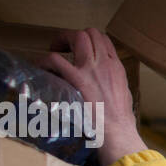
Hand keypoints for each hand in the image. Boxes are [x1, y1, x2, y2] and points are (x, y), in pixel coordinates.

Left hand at [40, 28, 146, 165]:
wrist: (117, 132)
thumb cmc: (120, 120)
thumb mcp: (123, 94)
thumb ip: (114, 81)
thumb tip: (104, 80)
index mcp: (116, 68)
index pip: (104, 39)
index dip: (89, 39)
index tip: (80, 49)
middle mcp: (105, 64)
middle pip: (90, 33)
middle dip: (73, 36)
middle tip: (63, 47)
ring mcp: (90, 70)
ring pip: (77, 36)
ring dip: (61, 40)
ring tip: (53, 52)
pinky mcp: (77, 79)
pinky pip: (56, 59)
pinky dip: (45, 61)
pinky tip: (41, 68)